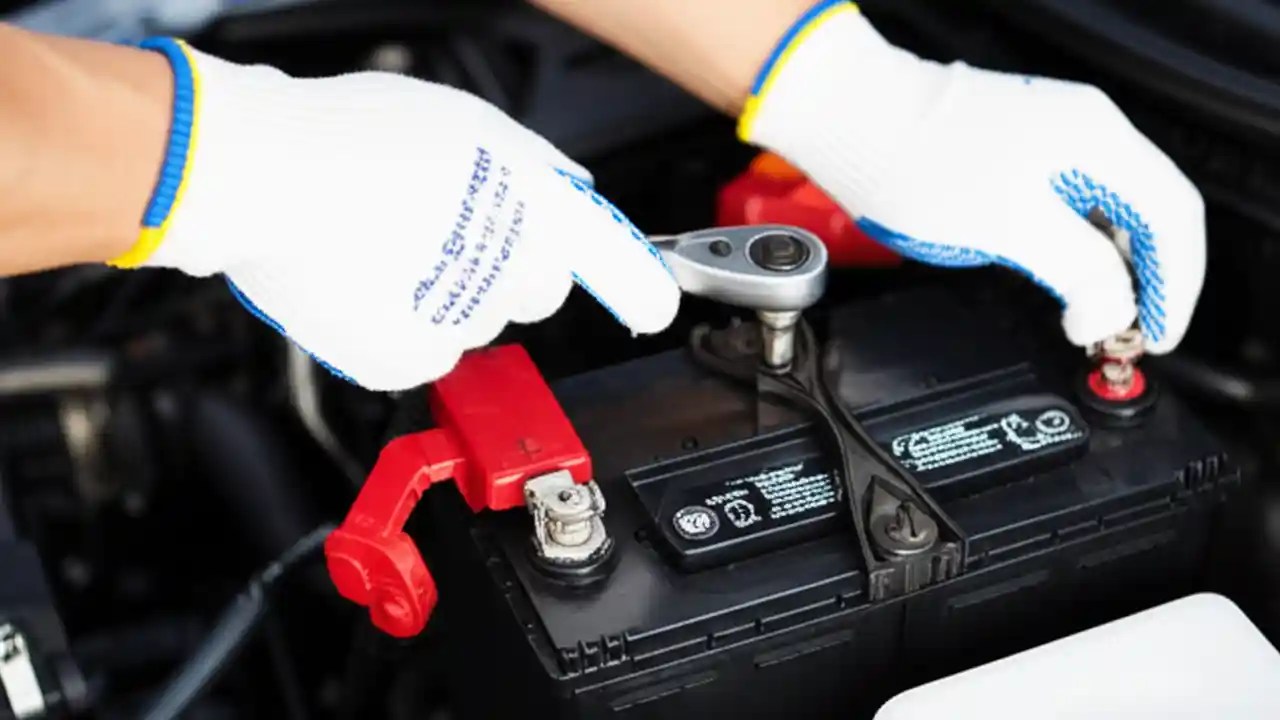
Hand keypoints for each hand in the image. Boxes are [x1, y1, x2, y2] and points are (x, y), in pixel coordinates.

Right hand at [116, 39, 678, 389]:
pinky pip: (425, 349)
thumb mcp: (462, 124)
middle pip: (537, 290)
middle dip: (508, 271)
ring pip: (474, 320)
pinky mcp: (414, 357)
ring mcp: (464, 317)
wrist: (259, 173)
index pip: (611, 254)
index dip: (640, 283)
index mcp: (531, 196)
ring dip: (446, 295)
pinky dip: (401, 327)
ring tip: (383, 249)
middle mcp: (511, 262)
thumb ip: (527, 166)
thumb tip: (563, 193)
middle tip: (447, 237)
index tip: (655, 304)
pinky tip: (366, 285)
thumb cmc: (346, 134)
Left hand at [739, 2, 1203, 353]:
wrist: (853, 121)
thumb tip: (1110, 313)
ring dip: (1114, 268)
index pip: (1172, 218)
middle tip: (1133, 336)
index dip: (1176, 285)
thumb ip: (1076, 272)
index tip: (1158, 336)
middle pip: (1150, 213)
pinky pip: (1073, 206)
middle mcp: (1084, 131)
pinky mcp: (1019, 153)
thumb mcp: (1009, 228)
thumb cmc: (914, 160)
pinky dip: (1080, 249)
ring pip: (1111, 211)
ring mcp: (1052, 139)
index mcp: (1096, 141)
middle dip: (1151, 280)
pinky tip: (1066, 280)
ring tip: (1098, 318)